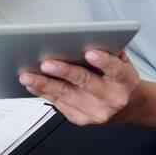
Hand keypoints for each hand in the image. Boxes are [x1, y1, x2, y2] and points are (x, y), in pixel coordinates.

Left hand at [18, 48, 141, 125]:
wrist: (128, 108)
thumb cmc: (120, 80)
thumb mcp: (124, 62)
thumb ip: (111, 50)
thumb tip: (91, 35)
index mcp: (125, 81)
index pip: (116, 70)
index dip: (104, 61)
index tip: (90, 52)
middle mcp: (111, 99)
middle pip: (85, 83)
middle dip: (64, 72)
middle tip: (46, 64)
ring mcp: (95, 112)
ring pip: (66, 96)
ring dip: (44, 84)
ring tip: (27, 75)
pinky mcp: (81, 119)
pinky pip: (58, 104)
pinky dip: (43, 92)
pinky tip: (32, 84)